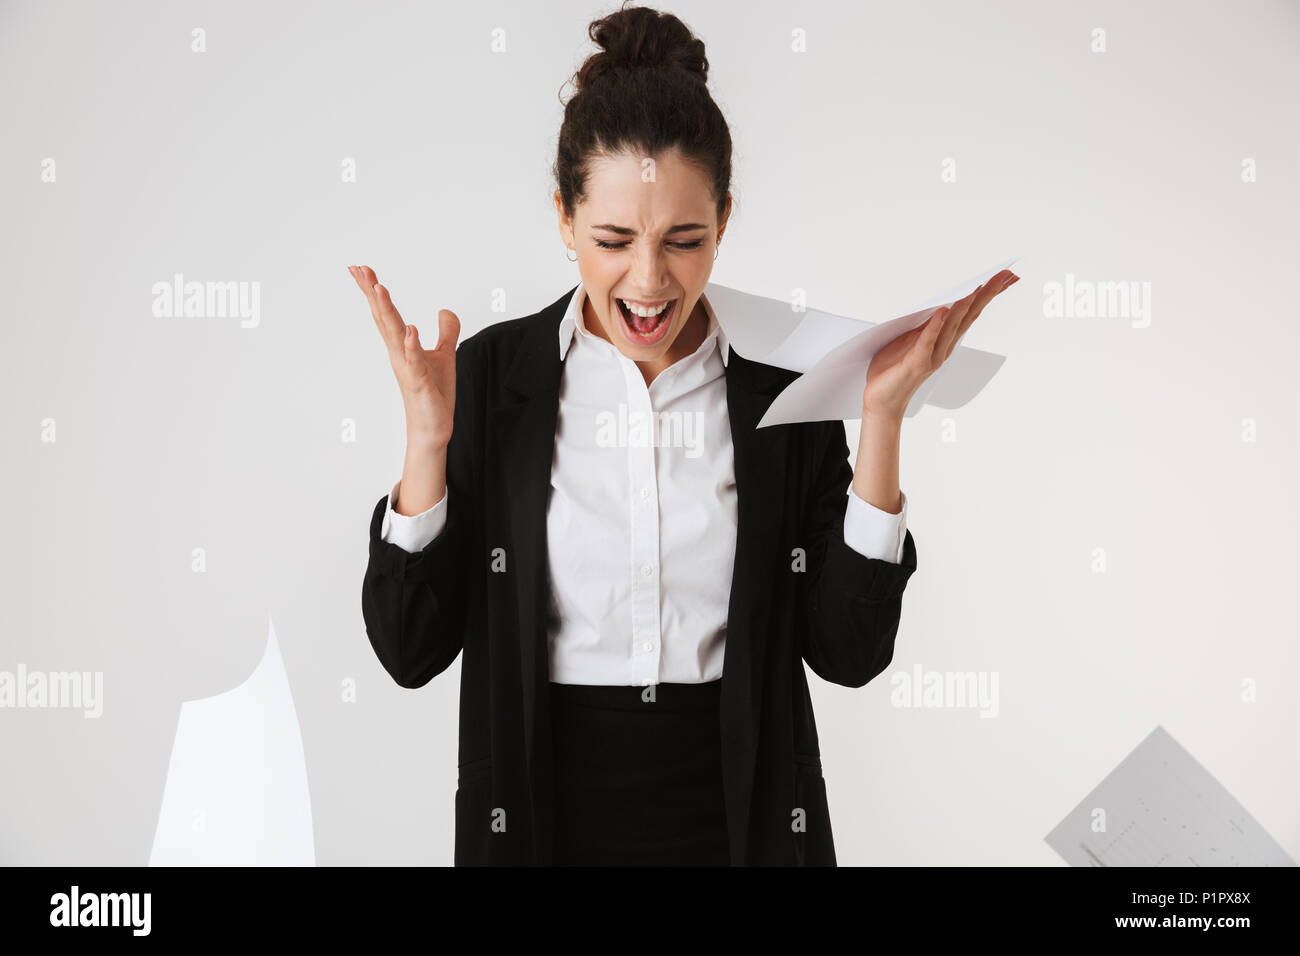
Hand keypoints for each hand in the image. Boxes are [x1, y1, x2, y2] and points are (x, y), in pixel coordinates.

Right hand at [349, 265, 460, 447]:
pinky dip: (411, 344)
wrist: (433, 428)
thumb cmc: (434, 393)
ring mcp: (407, 367)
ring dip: (386, 311)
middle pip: (383, 317)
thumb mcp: (445, 355)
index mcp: (401, 345)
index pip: (386, 313)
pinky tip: (410, 328)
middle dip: (371, 292)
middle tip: (358, 268)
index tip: (361, 268)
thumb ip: (446, 332)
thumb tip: (445, 310)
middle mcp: (398, 354)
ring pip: (394, 334)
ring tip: (378, 287)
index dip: (374, 290)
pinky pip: (415, 360)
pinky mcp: (420, 382)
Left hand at [862, 269, 1018, 420]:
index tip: (1005, 276)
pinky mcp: (915, 363)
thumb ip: (927, 323)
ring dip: (963, 306)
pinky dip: (934, 326)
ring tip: (976, 286)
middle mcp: (944, 348)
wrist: (882, 400)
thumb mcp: (911, 338)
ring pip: (951, 327)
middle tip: (1004, 275)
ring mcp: (931, 356)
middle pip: (968, 316)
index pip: (970, 312)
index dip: (987, 294)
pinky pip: (926, 341)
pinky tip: (942, 311)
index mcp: (944, 339)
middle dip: (986, 294)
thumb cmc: (893, 369)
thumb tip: (940, 302)